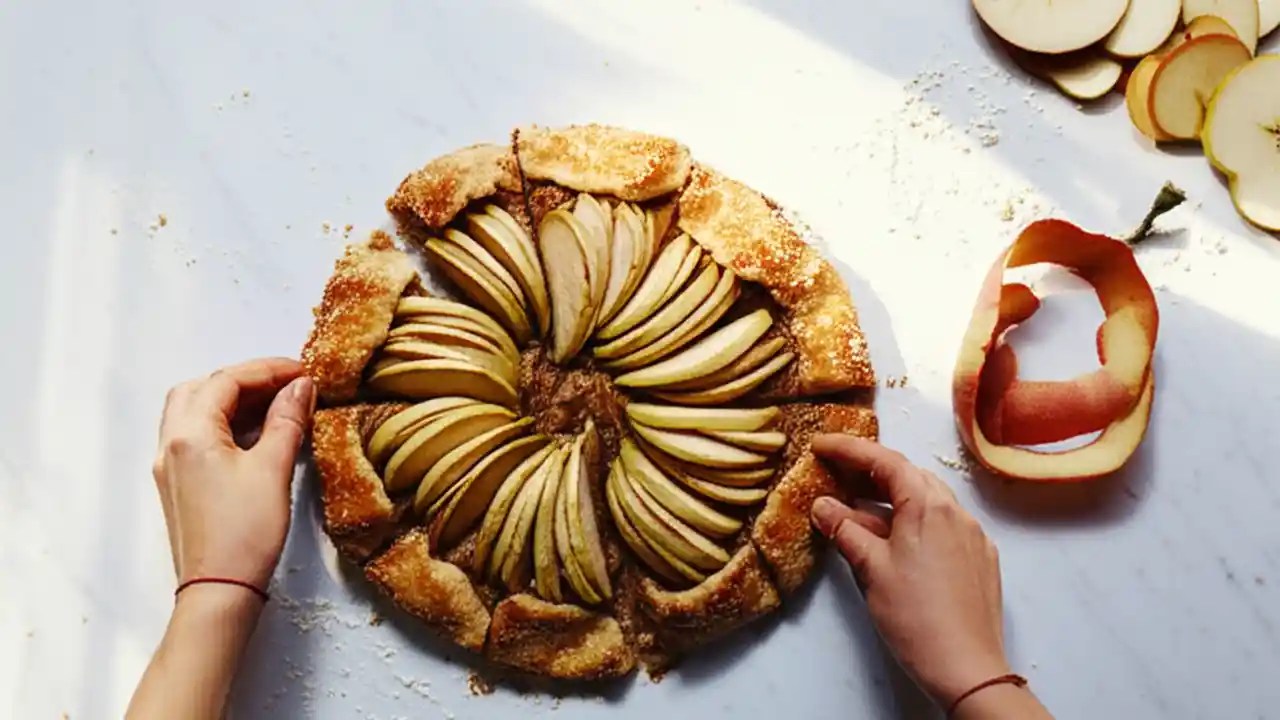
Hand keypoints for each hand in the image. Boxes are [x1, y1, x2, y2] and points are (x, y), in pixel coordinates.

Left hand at [152, 357, 314, 589]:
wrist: (218, 592)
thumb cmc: (245, 533)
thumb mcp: (273, 470)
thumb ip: (287, 420)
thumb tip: (301, 387)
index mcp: (190, 434)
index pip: (227, 381)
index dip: (268, 370)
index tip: (304, 371)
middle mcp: (171, 444)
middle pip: (202, 389)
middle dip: (245, 380)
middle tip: (286, 385)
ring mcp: (170, 466)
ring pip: (195, 412)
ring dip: (234, 401)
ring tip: (276, 406)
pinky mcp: (179, 485)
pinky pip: (198, 437)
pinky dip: (226, 425)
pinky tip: (257, 435)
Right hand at [809, 435, 1008, 707]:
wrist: (967, 667)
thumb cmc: (916, 617)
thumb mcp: (871, 569)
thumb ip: (846, 530)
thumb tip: (823, 505)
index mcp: (928, 506)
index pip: (884, 461)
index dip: (849, 449)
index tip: (821, 445)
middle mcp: (956, 512)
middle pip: (908, 476)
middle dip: (870, 471)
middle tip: (836, 474)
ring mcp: (972, 535)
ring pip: (926, 500)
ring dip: (891, 498)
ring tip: (857, 509)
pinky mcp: (979, 558)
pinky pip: (942, 524)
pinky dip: (912, 521)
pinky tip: (893, 539)